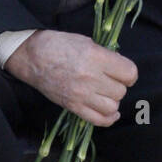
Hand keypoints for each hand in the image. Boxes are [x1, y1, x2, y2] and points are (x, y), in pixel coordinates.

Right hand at [5, 30, 137, 127]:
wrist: (32, 57)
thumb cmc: (59, 45)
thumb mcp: (86, 42)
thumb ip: (106, 56)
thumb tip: (120, 68)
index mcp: (95, 58)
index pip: (129, 73)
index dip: (128, 73)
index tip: (122, 72)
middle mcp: (90, 78)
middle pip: (121, 91)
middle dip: (119, 86)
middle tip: (109, 80)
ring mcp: (81, 95)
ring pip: (112, 107)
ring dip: (112, 100)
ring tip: (105, 93)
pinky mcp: (73, 106)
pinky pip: (99, 120)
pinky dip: (108, 118)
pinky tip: (110, 111)